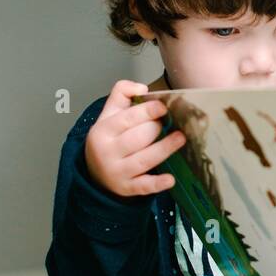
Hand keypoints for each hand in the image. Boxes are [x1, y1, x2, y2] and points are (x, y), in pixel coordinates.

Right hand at [84, 80, 185, 197]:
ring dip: (164, 149)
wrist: (95, 174)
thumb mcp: (109, 114)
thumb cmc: (109, 140)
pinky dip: (157, 184)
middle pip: (137, 138)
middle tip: (171, 124)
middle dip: (156, 129)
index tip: (163, 107)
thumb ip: (121, 93)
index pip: (126, 119)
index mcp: (103, 130)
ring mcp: (117, 172)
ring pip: (144, 159)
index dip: (147, 111)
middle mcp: (107, 152)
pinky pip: (144, 186)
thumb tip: (141, 87)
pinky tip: (170, 179)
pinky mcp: (127, 188)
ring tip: (181, 138)